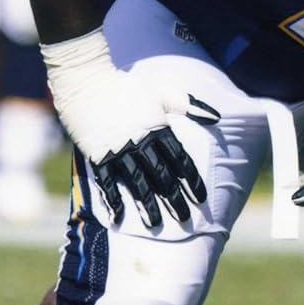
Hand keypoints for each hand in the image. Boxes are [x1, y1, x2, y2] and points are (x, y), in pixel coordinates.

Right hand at [41, 29, 215, 228]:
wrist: (87, 80)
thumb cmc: (127, 85)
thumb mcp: (162, 92)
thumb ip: (189, 105)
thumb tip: (216, 116)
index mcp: (158, 129)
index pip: (181, 159)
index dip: (192, 180)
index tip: (201, 198)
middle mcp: (140, 143)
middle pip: (163, 176)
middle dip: (175, 199)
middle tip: (186, 218)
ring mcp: (118, 151)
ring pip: (137, 183)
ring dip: (148, 205)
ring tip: (156, 224)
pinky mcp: (97, 155)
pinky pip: (107, 182)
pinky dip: (113, 199)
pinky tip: (120, 216)